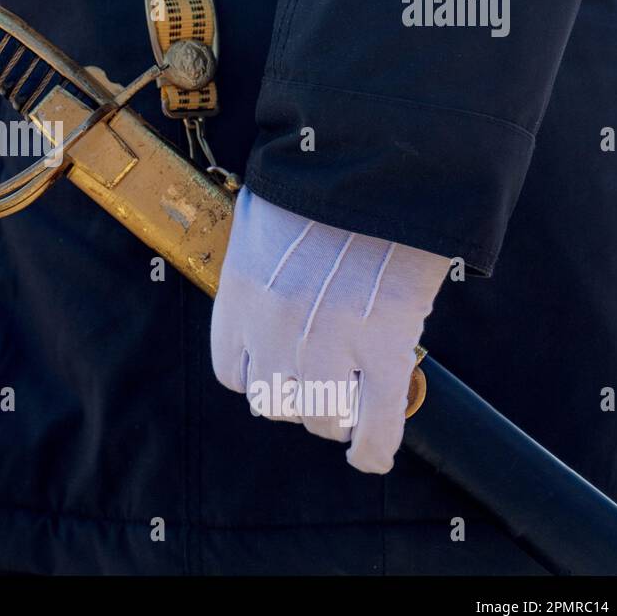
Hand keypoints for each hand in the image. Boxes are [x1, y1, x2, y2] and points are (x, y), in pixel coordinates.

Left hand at [210, 188, 448, 472]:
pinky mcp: (383, 348)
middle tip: (323, 381)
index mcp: (240, 297)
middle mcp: (273, 330)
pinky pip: (377, 422)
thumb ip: (260, 258)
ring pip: (321, 418)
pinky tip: (370, 454)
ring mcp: (327, 344)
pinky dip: (374, 447)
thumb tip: (267, 261)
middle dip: (298, 397)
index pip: (233, 373)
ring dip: (335, 418)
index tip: (280, 369)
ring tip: (351, 404)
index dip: (259, 375)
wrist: (378, 161)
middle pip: (274, 402)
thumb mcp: (264, 217)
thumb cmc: (322, 182)